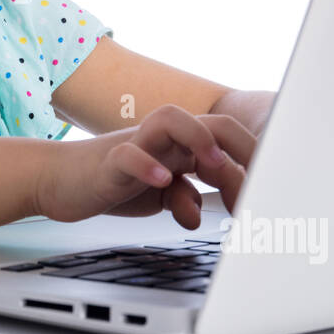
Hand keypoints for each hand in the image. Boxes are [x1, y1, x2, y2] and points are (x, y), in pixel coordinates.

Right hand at [36, 105, 256, 228]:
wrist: (58, 179)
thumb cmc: (111, 182)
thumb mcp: (158, 197)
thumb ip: (184, 198)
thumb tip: (202, 212)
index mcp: (180, 148)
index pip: (227, 138)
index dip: (255, 157)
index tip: (274, 186)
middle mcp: (163, 141)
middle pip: (211, 122)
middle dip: (242, 147)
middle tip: (259, 180)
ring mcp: (137, 146)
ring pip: (171, 121)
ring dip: (199, 141)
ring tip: (214, 166)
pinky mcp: (109, 161)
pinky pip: (129, 154)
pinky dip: (147, 166)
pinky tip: (162, 182)